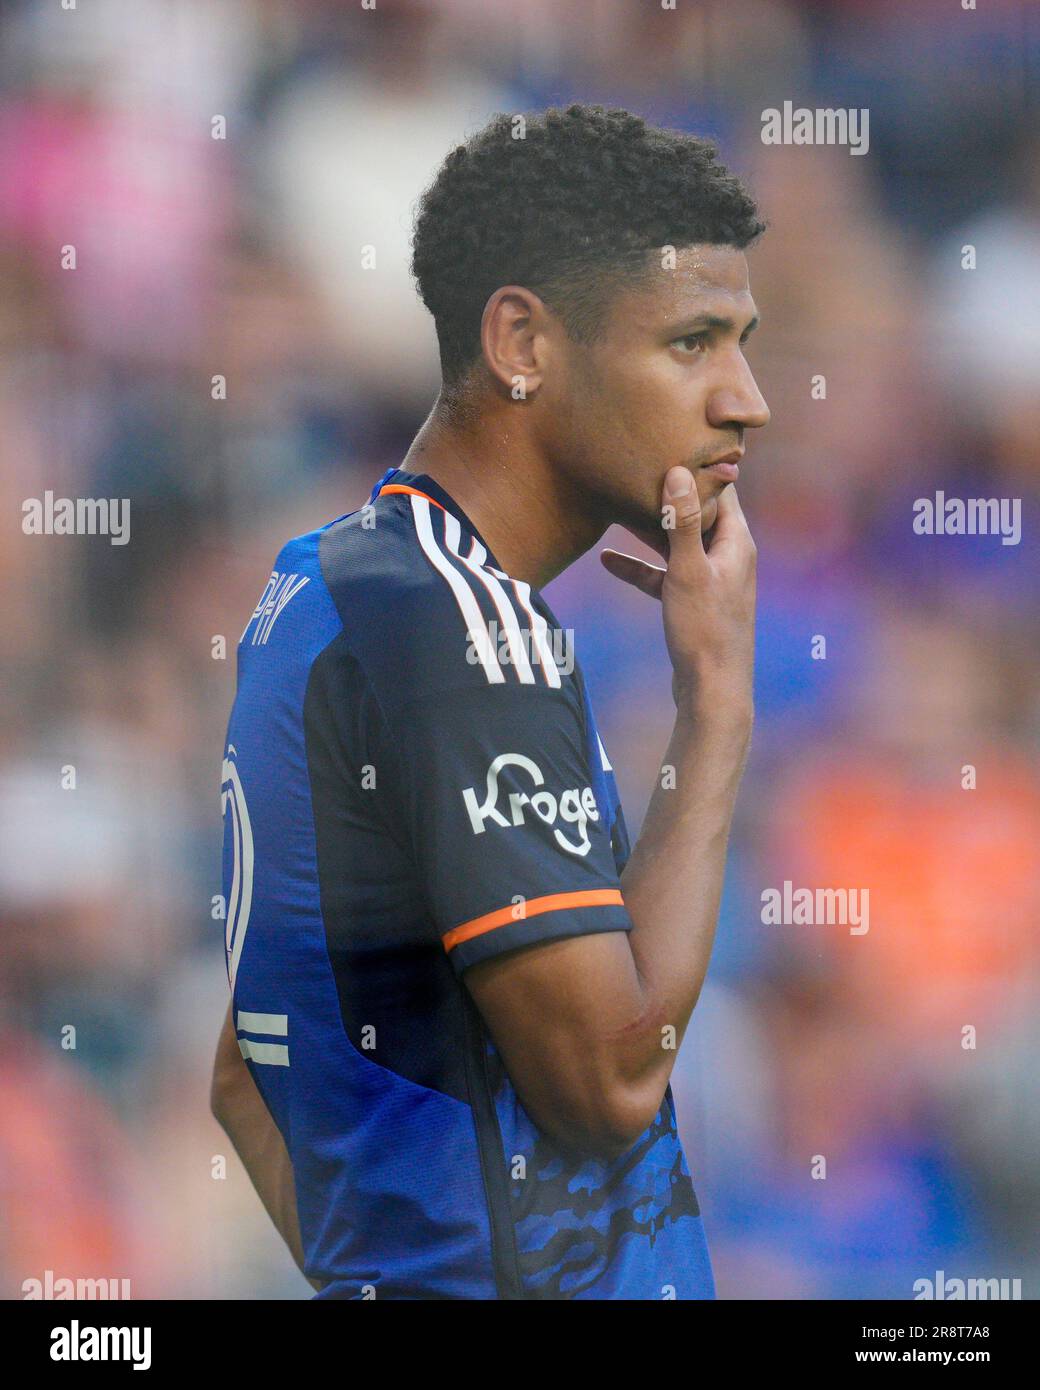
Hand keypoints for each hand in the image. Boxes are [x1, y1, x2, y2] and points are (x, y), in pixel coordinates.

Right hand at [600, 467, 756, 711]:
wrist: (712, 689)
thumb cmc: (705, 630)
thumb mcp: (688, 570)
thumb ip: (681, 522)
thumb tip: (678, 471)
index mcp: (737, 542)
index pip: (721, 490)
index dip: (698, 466)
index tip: (671, 442)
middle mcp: (728, 556)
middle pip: (697, 512)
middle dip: (667, 493)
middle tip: (636, 467)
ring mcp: (711, 579)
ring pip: (677, 542)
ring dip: (649, 529)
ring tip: (618, 505)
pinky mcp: (692, 602)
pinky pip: (664, 574)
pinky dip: (641, 566)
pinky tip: (607, 561)